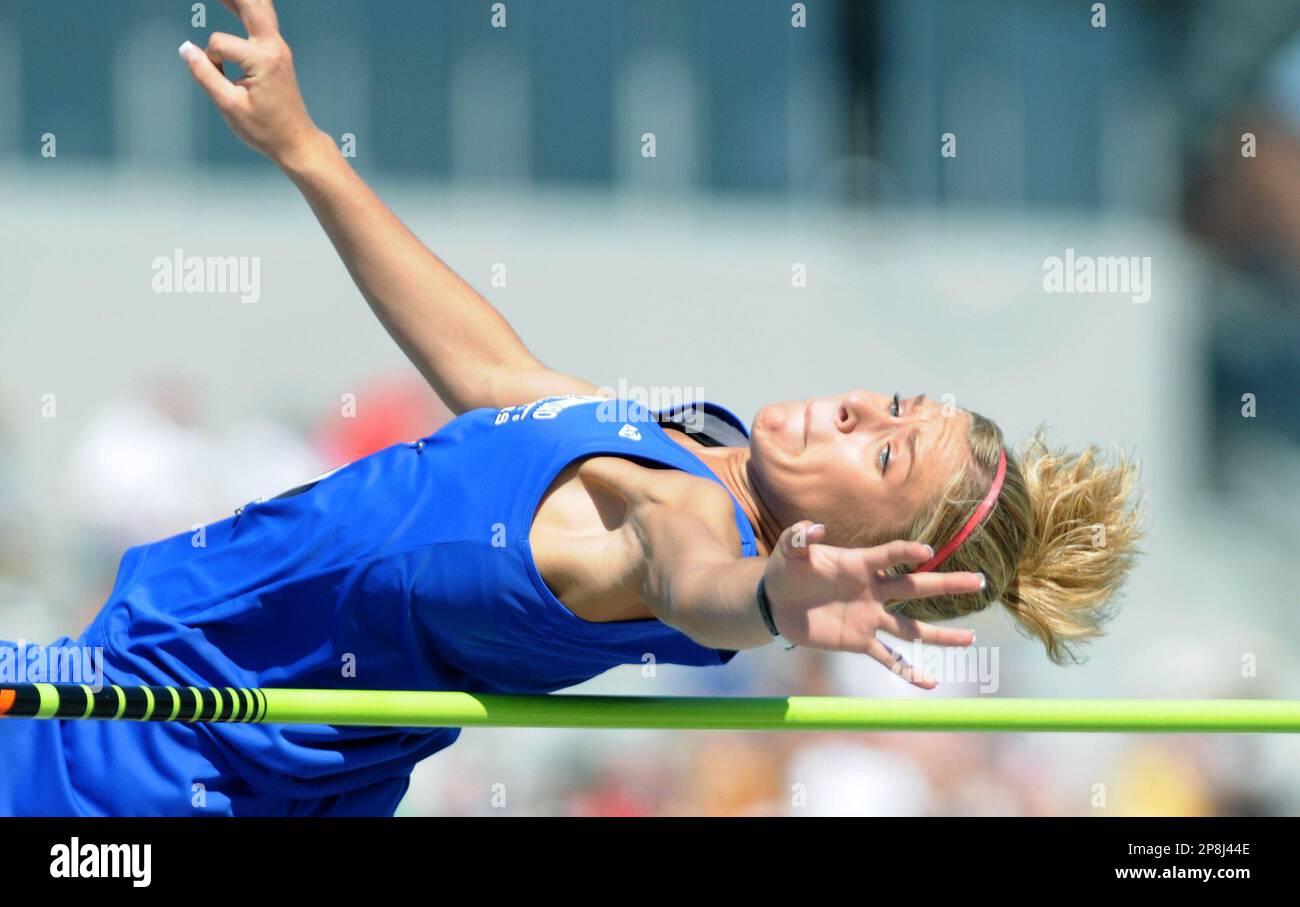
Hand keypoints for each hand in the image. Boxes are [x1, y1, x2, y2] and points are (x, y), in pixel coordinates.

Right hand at [178, 0, 321, 166]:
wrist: (295, 140)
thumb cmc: (264, 129)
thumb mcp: (229, 105)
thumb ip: (205, 75)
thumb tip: (185, 48)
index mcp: (262, 60)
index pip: (219, 45)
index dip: (212, 62)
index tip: (223, 84)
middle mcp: (274, 48)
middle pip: (250, 5)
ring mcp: (279, 48)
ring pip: (260, 7)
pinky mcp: (278, 52)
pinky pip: (263, 20)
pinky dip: (249, 7)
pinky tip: (238, 3)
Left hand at [764, 521, 981, 688]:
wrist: (775, 603)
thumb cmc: (786, 570)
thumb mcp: (789, 550)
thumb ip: (799, 537)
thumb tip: (814, 528)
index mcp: (859, 564)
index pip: (889, 556)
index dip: (906, 552)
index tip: (926, 551)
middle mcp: (873, 591)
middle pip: (915, 588)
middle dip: (946, 584)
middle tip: (977, 580)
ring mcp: (869, 617)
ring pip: (911, 628)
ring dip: (940, 636)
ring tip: (970, 639)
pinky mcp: (859, 641)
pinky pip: (888, 658)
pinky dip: (907, 671)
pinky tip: (930, 684)